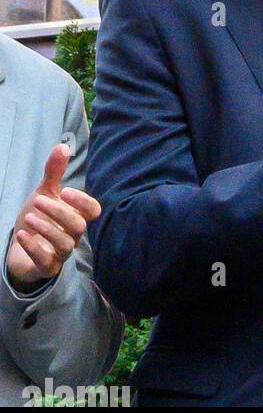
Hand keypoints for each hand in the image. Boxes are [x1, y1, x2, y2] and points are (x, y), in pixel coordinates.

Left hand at [5, 144, 101, 288]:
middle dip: (58, 212)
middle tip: (37, 200)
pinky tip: (22, 234)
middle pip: (79, 226)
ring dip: (46, 229)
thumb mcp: (44, 193)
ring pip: (65, 244)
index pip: (93, 210)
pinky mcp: (46, 267)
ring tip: (28, 217)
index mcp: (76, 215)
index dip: (83, 201)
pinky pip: (46, 261)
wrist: (20, 247)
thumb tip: (63, 145)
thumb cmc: (38, 218)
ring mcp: (61, 253)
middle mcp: (73, 235)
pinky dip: (34, 247)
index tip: (65, 191)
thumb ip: (54, 172)